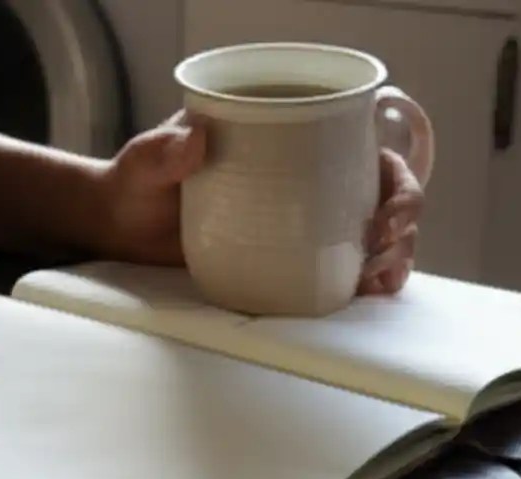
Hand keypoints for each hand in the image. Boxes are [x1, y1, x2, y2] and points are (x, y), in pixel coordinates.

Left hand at [97, 114, 425, 294]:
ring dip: (393, 260)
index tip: (385, 212)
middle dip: (402, 227)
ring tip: (377, 284)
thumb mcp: (146, 161)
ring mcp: (302, 222)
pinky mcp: (286, 260)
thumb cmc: (135, 181)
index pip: (366, 150)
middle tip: (380, 254)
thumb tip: (194, 138)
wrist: (118, 224)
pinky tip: (365, 298)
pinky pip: (338, 270)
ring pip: (373, 237)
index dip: (395, 181)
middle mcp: (308, 178)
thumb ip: (163, 152)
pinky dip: (361, 285)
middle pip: (384, 196)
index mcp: (292, 139)